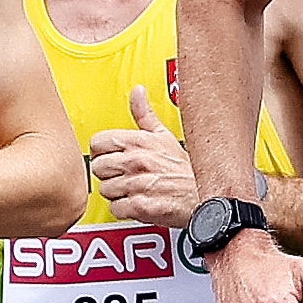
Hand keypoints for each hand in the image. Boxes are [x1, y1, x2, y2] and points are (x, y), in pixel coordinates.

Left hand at [86, 85, 199, 228]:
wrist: (205, 196)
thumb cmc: (186, 170)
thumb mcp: (165, 135)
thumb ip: (144, 113)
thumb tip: (137, 92)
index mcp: (139, 141)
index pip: (97, 142)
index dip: (102, 152)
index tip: (112, 157)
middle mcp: (136, 161)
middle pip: (98, 168)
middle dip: (109, 174)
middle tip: (125, 176)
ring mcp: (136, 185)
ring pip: (105, 190)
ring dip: (118, 193)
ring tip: (134, 190)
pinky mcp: (140, 207)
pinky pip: (116, 209)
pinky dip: (124, 210)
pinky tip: (137, 203)